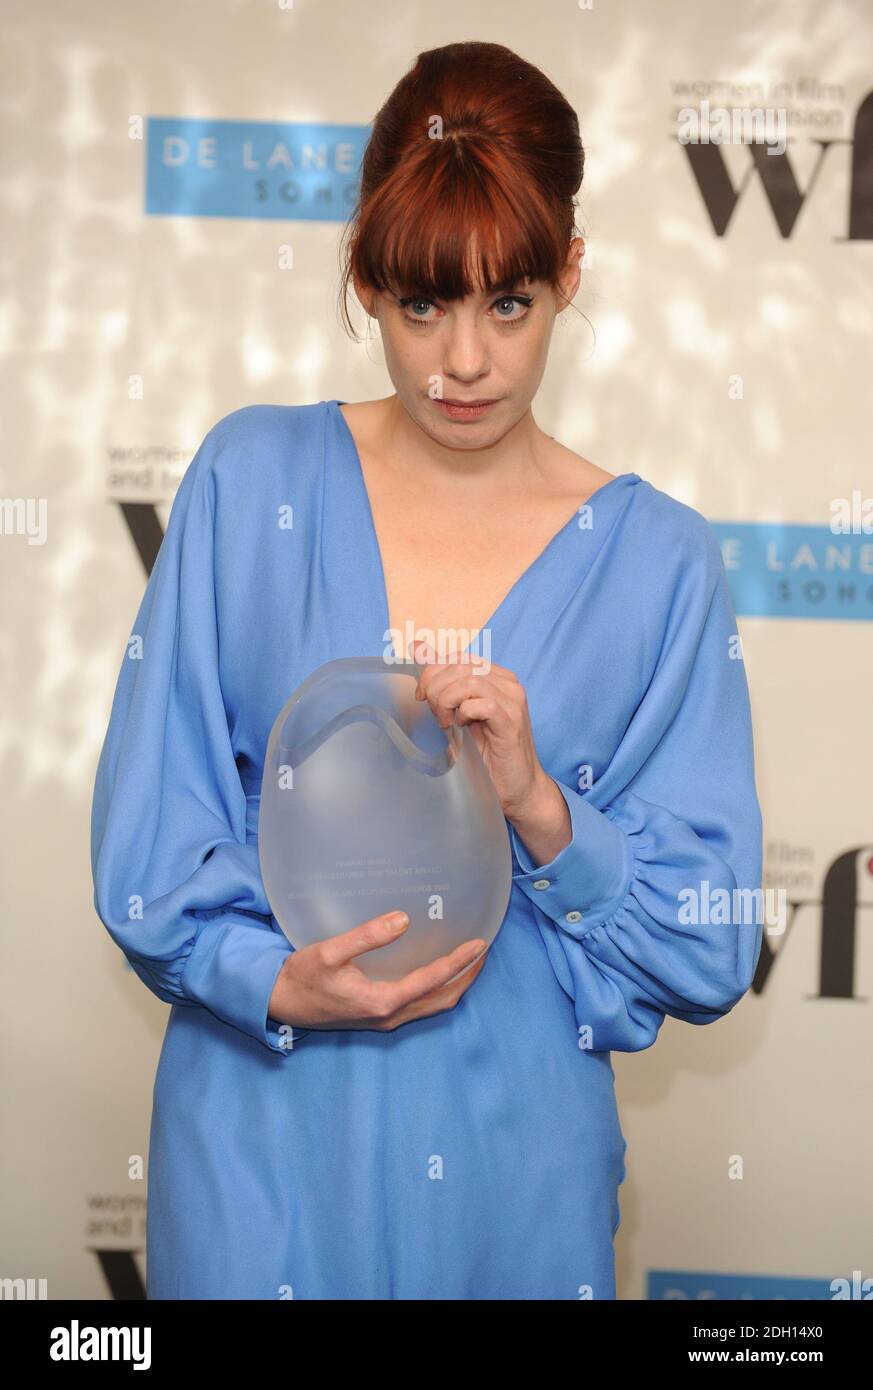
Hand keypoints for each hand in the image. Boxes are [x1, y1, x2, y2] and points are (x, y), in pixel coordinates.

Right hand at [268, 910, 487, 1031]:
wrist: (280, 1004)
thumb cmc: (302, 977)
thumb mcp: (329, 952)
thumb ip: (367, 937)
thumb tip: (404, 919)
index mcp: (381, 1002)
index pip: (431, 981)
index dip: (458, 963)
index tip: (479, 944)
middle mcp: (389, 1016)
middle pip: (442, 1000)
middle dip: (467, 976)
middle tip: (484, 951)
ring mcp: (385, 1020)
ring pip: (434, 1007)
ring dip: (456, 985)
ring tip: (471, 961)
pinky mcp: (379, 1017)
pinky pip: (421, 1006)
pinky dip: (439, 990)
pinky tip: (440, 972)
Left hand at [411, 638, 551, 821]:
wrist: (518, 787)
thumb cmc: (488, 753)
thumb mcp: (458, 713)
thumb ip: (442, 682)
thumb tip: (417, 647)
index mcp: (496, 678)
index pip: (458, 657)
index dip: (433, 673)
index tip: (421, 696)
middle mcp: (508, 684)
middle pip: (460, 666)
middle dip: (436, 688)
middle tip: (435, 713)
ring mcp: (513, 701)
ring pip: (469, 681)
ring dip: (447, 701)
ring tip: (446, 722)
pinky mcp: (512, 721)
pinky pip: (482, 704)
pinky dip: (464, 713)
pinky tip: (462, 727)